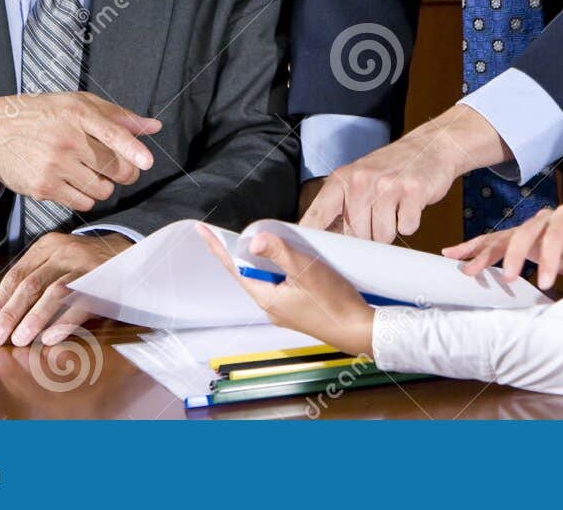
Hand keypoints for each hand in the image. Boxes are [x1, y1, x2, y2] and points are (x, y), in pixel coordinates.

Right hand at [0, 92, 158, 209]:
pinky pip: (82, 203)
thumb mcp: (79, 103)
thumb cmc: (44, 114)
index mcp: (78, 114)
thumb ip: (118, 116)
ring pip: (102, 189)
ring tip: (92, 173)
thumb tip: (154, 126)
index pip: (112, 133)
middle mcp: (66, 140)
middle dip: (127, 173)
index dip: (133, 149)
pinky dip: (87, 197)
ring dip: (105, 186)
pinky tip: (76, 182)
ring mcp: (53, 166)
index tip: (147, 161)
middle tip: (121, 169)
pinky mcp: (43, 188)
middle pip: (114, 168)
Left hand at [0, 231, 131, 346]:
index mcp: (47, 247)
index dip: (0, 301)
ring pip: (53, 292)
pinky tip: (50, 338)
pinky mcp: (104, 281)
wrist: (131, 256)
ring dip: (34, 318)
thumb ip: (24, 284)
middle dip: (10, 314)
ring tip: (19, 340)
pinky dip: (64, 322)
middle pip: (30, 284)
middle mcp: (65, 251)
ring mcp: (86, 265)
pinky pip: (81, 302)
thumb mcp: (54, 267)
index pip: (16, 275)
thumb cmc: (85, 267)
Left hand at [195, 224, 373, 356]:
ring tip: (260, 242)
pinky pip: (280, 285)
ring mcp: (285, 310)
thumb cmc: (334, 303)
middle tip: (229, 232)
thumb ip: (280, 253)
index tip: (203, 231)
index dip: (219, 248)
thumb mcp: (307, 271)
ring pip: (266, 279)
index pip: (235, 268)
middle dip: (240, 253)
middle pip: (249, 274)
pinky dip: (278, 270)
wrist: (359, 331)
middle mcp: (272, 306)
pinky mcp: (299, 310)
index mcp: (267, 298)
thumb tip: (253, 240)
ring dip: (262, 261)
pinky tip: (288, 261)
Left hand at [299, 105, 508, 243]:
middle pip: (356, 235)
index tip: (303, 257)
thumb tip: (325, 245)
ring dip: (390, 231)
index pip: (318, 215)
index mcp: (342, 180)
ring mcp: (387, 185)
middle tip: (379, 218)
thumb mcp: (359, 179)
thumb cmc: (392, 169)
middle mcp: (361, 181)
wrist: (431, 147)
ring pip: (382, 236)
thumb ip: (342, 207)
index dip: (309, 239)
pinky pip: (406, 228)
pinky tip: (409, 206)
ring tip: (395, 209)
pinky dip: (409, 223)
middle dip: (368, 236)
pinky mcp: (412, 191)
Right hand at [442, 205, 562, 289]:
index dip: (548, 258)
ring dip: (483, 252)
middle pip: (522, 234)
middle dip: (513, 256)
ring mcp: (529, 229)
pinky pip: (495, 242)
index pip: (553, 235)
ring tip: (464, 266)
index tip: (545, 282)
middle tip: (508, 279)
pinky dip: (475, 248)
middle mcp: (543, 219)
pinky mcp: (520, 240)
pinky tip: (455, 254)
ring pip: (502, 237)